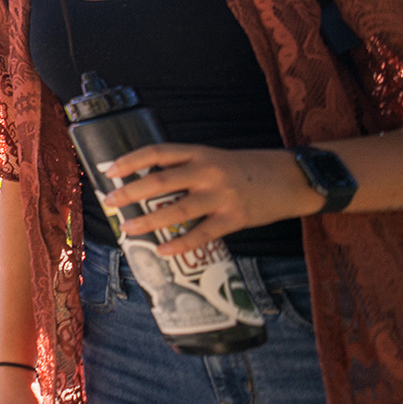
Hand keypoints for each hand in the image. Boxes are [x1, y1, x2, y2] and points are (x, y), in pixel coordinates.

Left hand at [100, 144, 320, 255]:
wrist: (292, 178)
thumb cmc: (248, 169)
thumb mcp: (215, 158)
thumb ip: (188, 168)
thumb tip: (151, 186)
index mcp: (200, 152)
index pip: (157, 152)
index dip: (131, 161)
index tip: (110, 171)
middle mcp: (207, 171)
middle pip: (160, 181)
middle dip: (131, 192)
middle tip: (110, 202)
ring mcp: (221, 195)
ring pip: (177, 209)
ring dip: (149, 221)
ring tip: (128, 229)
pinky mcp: (234, 218)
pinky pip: (202, 233)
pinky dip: (181, 244)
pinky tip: (164, 251)